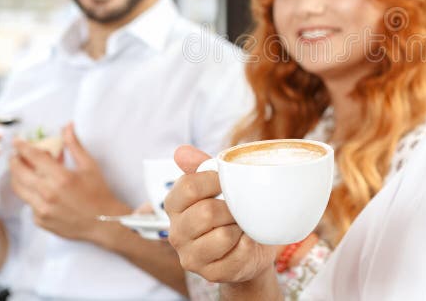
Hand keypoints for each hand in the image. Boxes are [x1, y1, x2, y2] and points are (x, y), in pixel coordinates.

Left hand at [9, 122, 129, 241]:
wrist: (102, 222)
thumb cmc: (98, 192)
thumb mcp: (89, 166)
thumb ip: (74, 145)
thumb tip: (67, 126)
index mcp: (61, 177)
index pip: (34, 157)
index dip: (22, 147)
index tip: (17, 141)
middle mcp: (48, 194)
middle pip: (19, 173)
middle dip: (14, 161)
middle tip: (15, 155)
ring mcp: (42, 209)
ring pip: (19, 189)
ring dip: (17, 177)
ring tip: (21, 170)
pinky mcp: (40, 221)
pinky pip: (29, 204)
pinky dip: (31, 194)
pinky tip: (39, 190)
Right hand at [165, 145, 277, 283]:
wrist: (250, 248)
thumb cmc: (232, 212)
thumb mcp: (219, 186)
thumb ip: (201, 165)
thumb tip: (181, 151)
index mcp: (174, 206)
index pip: (187, 187)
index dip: (214, 180)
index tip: (230, 181)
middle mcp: (176, 233)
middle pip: (205, 212)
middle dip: (231, 208)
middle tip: (240, 208)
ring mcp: (190, 257)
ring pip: (222, 236)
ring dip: (240, 227)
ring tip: (241, 225)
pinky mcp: (210, 274)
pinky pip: (238, 254)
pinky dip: (249, 244)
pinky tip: (246, 242)